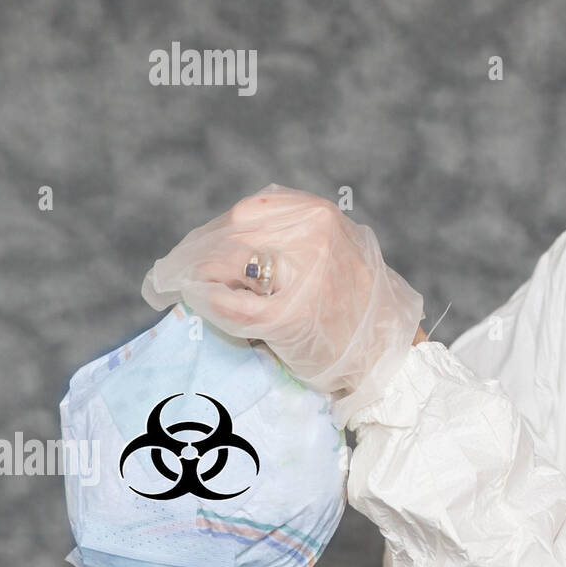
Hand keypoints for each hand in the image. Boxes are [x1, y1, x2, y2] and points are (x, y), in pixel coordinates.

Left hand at [140, 184, 424, 424]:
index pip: (247, 212)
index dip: (217, 233)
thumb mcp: (335, 249)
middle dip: (199, 256)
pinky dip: (210, 305)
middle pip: (231, 236)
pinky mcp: (292, 317)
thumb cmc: (356, 305)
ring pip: (226, 265)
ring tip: (192, 290)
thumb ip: (292, 236)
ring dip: (200, 278)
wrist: (386, 353)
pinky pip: (234, 306)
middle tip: (179, 273)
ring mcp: (304, 275)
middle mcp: (314, 236)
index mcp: (321, 216)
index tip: (201, 251)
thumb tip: (223, 240)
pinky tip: (201, 304)